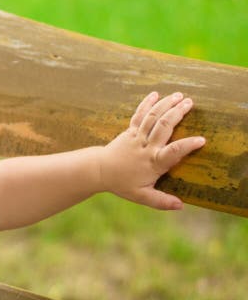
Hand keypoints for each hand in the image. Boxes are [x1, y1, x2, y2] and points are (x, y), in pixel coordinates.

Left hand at [99, 91, 205, 209]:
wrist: (99, 171)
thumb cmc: (122, 184)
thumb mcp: (142, 196)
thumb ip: (161, 201)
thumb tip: (181, 206)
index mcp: (153, 162)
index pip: (172, 152)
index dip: (187, 145)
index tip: (201, 140)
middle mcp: (146, 147)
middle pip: (163, 127)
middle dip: (177, 113)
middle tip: (191, 103)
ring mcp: (136, 137)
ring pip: (152, 117)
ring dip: (166, 104)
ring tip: (180, 96)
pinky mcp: (129, 131)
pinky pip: (139, 115)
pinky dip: (147, 103)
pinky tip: (156, 93)